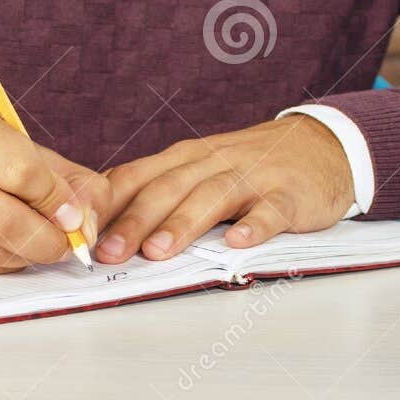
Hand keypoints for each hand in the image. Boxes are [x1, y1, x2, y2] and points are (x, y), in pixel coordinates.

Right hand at [0, 97, 108, 273]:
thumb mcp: (17, 149)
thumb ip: (67, 179)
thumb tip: (91, 221)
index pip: (23, 173)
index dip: (58, 202)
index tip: (75, 218)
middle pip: (8, 220)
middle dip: (49, 241)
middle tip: (66, 246)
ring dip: (26, 256)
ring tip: (37, 246)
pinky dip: (0, 265)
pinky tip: (4, 250)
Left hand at [96, 116, 353, 263]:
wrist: (321, 146)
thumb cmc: (248, 167)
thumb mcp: (198, 170)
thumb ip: (157, 192)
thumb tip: (101, 227)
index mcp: (183, 159)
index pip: (135, 177)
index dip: (105, 205)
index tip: (78, 232)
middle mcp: (212, 162)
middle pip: (167, 189)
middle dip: (134, 221)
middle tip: (107, 253)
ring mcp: (252, 177)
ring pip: (211, 198)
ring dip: (182, 224)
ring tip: (157, 252)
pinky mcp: (288, 195)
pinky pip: (269, 211)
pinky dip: (254, 226)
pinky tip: (237, 243)